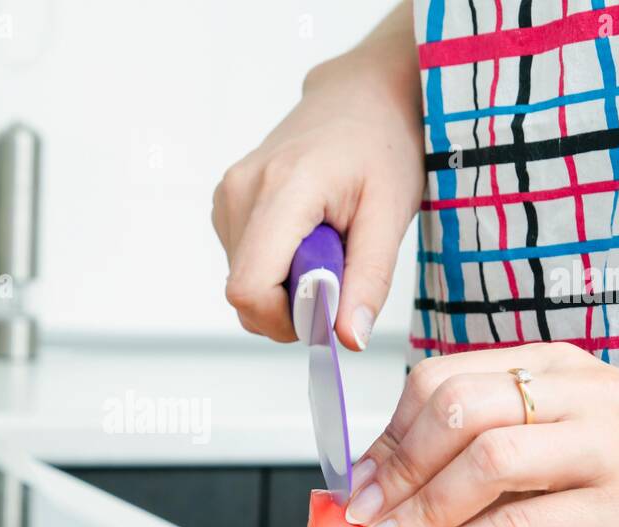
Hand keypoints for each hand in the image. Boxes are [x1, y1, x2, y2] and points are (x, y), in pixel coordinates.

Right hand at [211, 0, 421, 349]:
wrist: (361, 95)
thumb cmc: (382, 145)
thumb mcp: (392, 214)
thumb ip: (369, 281)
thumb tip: (348, 339)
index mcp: (282, 190)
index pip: (249, 289)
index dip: (284, 320)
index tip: (327, 309)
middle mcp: (240, 192)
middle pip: (245, 295)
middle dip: (292, 304)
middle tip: (339, 269)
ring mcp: (227, 198)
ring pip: (245, 284)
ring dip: (287, 285)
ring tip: (327, 243)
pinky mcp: (226, 206)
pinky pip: (245, 264)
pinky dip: (278, 268)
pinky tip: (307, 236)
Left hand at [344, 342, 618, 526]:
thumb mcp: (574, 432)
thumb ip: (504, 442)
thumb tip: (405, 482)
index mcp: (554, 367)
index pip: (442, 379)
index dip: (388, 434)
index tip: (360, 482)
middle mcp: (576, 392)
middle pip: (452, 408)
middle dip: (391, 469)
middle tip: (361, 517)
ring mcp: (606, 443)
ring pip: (483, 462)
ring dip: (416, 512)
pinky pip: (519, 525)